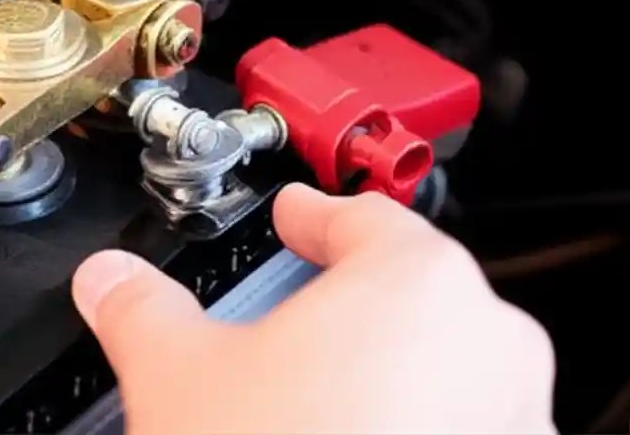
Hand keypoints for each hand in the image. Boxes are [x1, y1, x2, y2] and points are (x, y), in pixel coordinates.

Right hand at [72, 185, 556, 434]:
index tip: (295, 218)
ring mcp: (516, 419)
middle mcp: (489, 342)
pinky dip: (412, 429)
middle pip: (405, 293)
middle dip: (342, 304)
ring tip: (306, 407)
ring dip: (381, 374)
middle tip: (281, 324)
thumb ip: (143, 309)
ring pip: (439, 369)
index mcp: (414, 283)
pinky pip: (461, 430)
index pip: (361, 218)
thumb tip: (113, 283)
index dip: (313, 217)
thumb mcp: (178, 377)